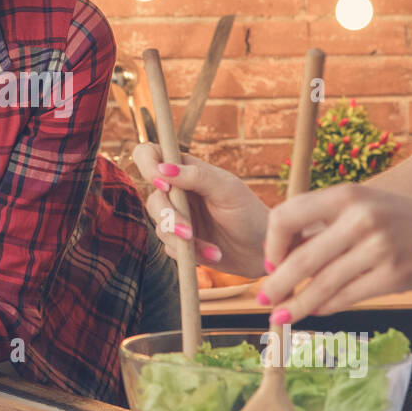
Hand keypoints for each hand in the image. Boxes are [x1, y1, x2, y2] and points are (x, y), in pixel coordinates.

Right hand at [132, 142, 269, 277]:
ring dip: (184, 240)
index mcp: (186, 170)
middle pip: (153, 199)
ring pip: (159, 226)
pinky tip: (214, 255)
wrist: (263, 250)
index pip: (151, 155)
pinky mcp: (180, 242)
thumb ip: (195, 176)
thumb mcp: (226, 189)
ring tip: (213, 250)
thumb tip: (162, 169)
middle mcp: (177, 191)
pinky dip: (191, 254)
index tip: (164, 185)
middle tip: (189, 232)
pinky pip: (170, 248)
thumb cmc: (248, 212)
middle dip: (170, 218)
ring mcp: (177, 217)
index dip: (148, 166)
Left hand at [261, 184, 411, 322]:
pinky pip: (347, 297)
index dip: (272, 243)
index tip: (270, 260)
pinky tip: (317, 311)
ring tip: (280, 316)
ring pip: (322, 285)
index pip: (287, 216)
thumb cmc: (405, 217)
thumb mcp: (366, 203)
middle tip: (264, 298)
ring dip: (297, 304)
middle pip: (301, 258)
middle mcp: (360, 219)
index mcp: (348, 195)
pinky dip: (326, 307)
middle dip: (276, 283)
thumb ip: (327, 223)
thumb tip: (282, 254)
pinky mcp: (393, 276)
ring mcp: (378, 249)